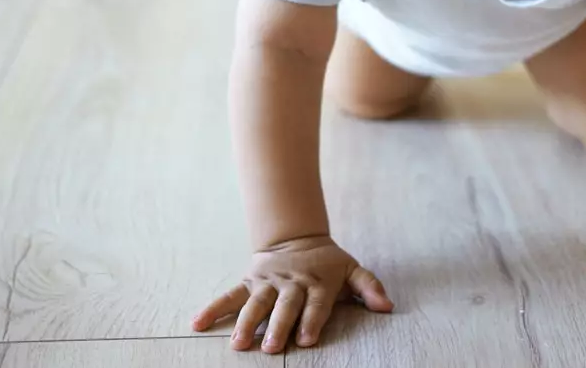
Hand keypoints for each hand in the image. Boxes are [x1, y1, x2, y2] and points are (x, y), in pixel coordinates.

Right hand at [191, 235, 391, 352]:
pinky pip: (229, 296)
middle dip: (277, 326)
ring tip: (238, 344)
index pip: (315, 304)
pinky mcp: (248, 281)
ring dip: (247, 323)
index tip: (305, 339)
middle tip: (269, 348)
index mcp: (317, 282)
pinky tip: (198, 323)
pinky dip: (214, 309)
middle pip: (284, 306)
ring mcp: (267, 282)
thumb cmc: (328, 263)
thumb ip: (369, 287)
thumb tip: (387, 307)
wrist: (296, 236)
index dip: (311, 320)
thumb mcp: (353, 269)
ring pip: (255, 303)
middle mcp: (291, 283)